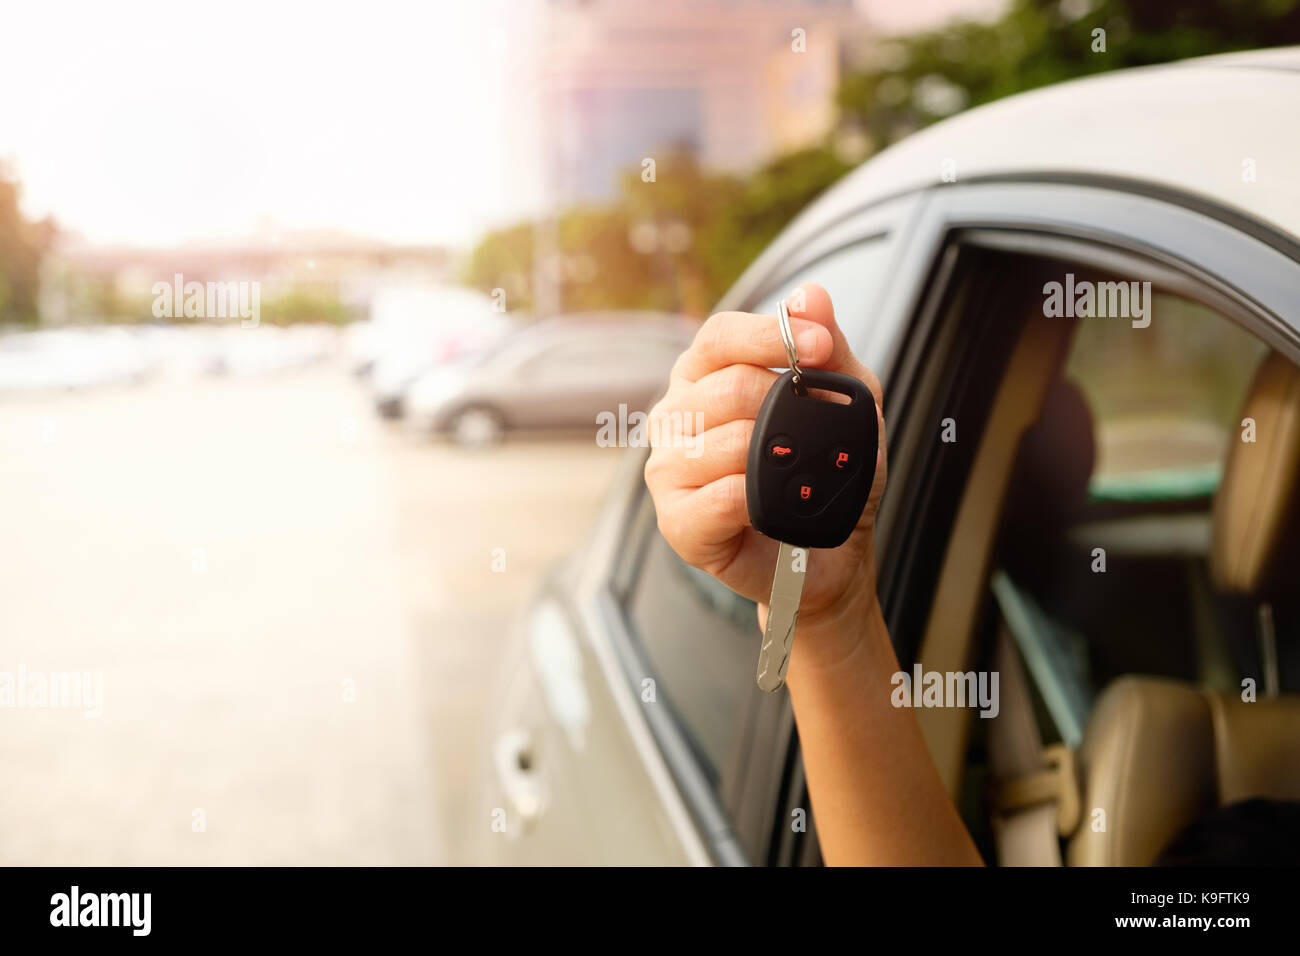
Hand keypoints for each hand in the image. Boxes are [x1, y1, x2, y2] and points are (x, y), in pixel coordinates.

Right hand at [644, 283, 886, 651]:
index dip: (769, 335)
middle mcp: (676, 417)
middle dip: (783, 407)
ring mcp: (669, 470)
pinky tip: (770, 507)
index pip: (719, 335)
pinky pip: (718, 497)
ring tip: (793, 478)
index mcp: (706, 378)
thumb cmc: (825, 474)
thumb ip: (828, 348)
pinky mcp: (677, 522)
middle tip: (817, 434)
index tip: (819, 349)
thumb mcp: (846, 402)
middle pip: (724, 388)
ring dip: (776, 460)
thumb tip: (811, 294)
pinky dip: (756, 501)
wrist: (829, 554)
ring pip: (724, 444)